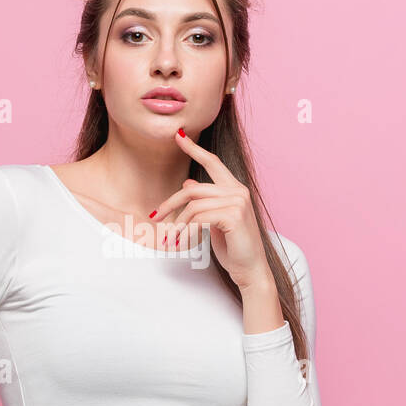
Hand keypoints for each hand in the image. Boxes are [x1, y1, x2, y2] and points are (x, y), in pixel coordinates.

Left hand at [152, 127, 271, 290]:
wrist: (250, 270)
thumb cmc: (234, 248)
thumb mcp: (214, 222)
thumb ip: (205, 202)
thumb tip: (188, 185)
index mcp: (235, 190)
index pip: (212, 163)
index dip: (194, 149)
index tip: (179, 135)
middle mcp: (238, 192)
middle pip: (193, 190)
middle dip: (170, 203)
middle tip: (155, 216)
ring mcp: (237, 203)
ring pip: (193, 205)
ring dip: (178, 224)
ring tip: (172, 239)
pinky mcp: (234, 216)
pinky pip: (198, 218)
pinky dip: (186, 231)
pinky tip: (183, 242)